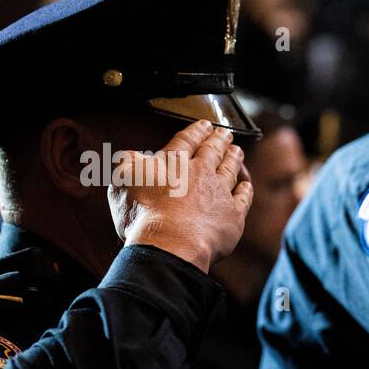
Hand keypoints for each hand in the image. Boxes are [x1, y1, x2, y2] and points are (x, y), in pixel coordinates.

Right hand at [107, 119, 252, 272]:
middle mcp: (200, 173)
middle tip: (224, 133)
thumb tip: (132, 155)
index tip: (204, 125)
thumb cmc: (143, 215)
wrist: (171, 243)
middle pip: (212, 151)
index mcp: (173, 163)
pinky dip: (245, 190)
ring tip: (237, 151)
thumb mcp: (122, 182)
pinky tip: (246, 186)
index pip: (187, 141)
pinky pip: (243, 198)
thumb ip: (128, 164)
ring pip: (230, 170)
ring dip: (234, 159)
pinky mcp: (232, 215)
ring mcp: (219, 193)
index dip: (196, 132)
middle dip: (218, 140)